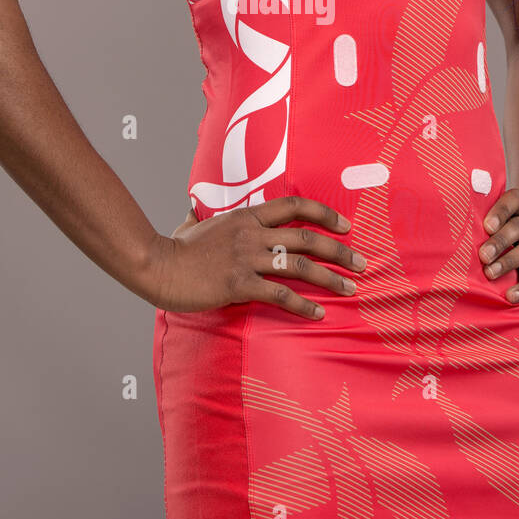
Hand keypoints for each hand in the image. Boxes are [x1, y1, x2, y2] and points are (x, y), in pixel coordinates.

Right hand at [146, 195, 366, 319]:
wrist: (157, 265)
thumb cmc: (175, 247)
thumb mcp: (193, 223)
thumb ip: (202, 216)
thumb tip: (194, 207)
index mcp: (247, 216)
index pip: (294, 205)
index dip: (324, 212)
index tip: (346, 225)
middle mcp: (252, 234)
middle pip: (307, 237)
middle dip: (339, 250)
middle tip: (361, 263)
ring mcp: (246, 258)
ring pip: (300, 265)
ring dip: (330, 278)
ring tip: (350, 289)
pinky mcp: (239, 284)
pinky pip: (280, 294)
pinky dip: (303, 304)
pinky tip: (318, 313)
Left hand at [478, 187, 518, 304]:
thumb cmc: (498, 234)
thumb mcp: (492, 223)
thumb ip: (477, 224)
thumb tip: (444, 234)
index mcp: (518, 207)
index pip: (515, 199)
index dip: (501, 211)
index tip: (486, 226)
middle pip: (518, 228)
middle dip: (500, 242)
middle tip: (483, 255)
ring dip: (508, 263)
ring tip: (490, 273)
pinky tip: (510, 295)